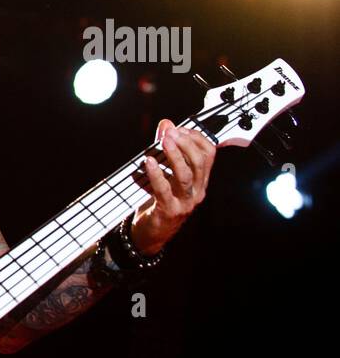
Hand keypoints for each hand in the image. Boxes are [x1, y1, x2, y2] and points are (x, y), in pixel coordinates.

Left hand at [131, 118, 216, 255]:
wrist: (151, 233)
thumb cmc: (159, 201)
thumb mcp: (164, 173)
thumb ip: (165, 149)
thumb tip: (166, 124)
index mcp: (200, 180)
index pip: (209, 154)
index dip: (196, 138)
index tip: (180, 128)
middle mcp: (197, 191)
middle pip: (199, 162)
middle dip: (186, 143)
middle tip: (170, 132)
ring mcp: (184, 202)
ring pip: (185, 175)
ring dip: (174, 155)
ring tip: (163, 141)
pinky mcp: (169, 211)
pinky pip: (163, 190)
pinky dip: (156, 174)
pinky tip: (148, 162)